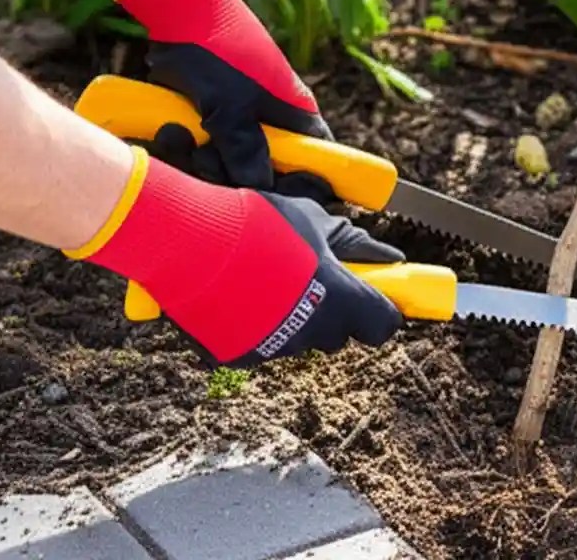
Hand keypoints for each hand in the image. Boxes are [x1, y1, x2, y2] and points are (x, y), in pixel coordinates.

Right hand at [67, 148, 403, 365]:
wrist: (187, 242)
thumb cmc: (257, 223)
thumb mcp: (312, 220)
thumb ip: (352, 243)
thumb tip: (390, 257)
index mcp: (341, 300)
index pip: (384, 325)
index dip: (382, 309)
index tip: (375, 293)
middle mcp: (314, 332)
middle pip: (339, 333)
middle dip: (331, 309)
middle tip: (308, 277)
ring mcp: (276, 348)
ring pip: (298, 338)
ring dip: (290, 316)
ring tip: (264, 279)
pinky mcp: (239, 356)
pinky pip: (259, 344)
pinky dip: (254, 325)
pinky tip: (237, 295)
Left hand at [112, 0, 328, 190]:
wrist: (181, 10)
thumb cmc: (218, 53)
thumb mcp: (232, 108)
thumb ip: (247, 152)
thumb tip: (264, 192)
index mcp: (296, 115)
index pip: (318, 159)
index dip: (307, 182)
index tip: (282, 198)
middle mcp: (273, 118)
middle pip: (266, 168)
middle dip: (233, 172)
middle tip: (208, 159)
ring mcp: (242, 116)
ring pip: (229, 159)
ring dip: (201, 157)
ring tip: (179, 135)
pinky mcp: (213, 112)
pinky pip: (206, 143)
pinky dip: (187, 143)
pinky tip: (169, 128)